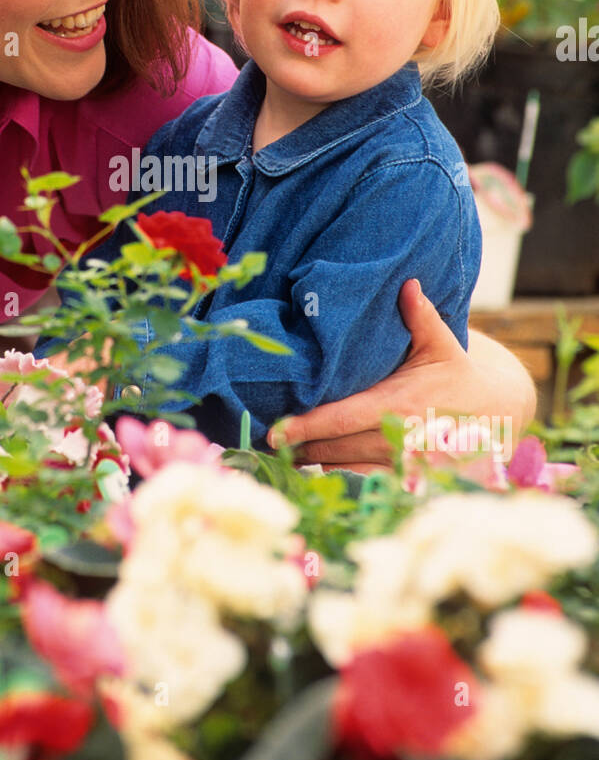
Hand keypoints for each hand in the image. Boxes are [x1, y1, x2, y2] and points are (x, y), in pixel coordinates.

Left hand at [266, 279, 534, 472]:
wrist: (494, 416)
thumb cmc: (457, 373)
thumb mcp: (444, 343)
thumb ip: (421, 316)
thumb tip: (407, 283)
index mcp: (402, 403)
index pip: (344, 418)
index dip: (308, 426)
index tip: (276, 430)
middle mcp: (399, 436)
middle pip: (337, 447)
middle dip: (301, 446)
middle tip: (265, 440)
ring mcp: (402, 461)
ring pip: (345, 465)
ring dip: (313, 460)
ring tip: (282, 450)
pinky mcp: (405, 475)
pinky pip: (361, 476)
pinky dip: (337, 471)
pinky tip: (313, 462)